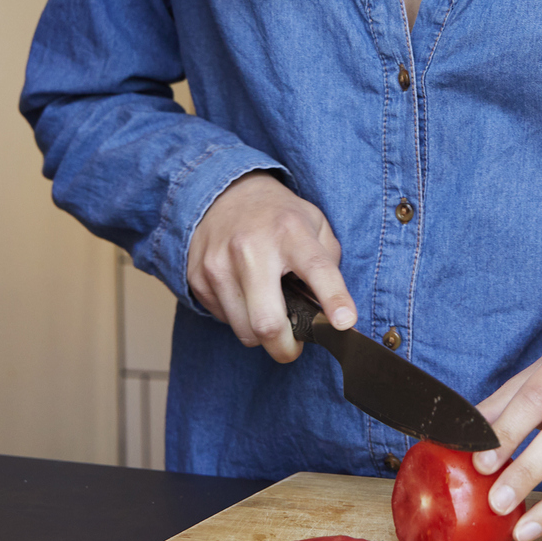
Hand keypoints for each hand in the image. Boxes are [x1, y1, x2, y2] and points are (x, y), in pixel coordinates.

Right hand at [187, 173, 356, 362]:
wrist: (223, 192)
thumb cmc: (277, 216)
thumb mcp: (314, 223)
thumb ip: (328, 261)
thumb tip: (332, 309)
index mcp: (290, 232)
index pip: (315, 269)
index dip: (333, 299)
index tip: (344, 323)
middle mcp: (252, 248)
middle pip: (267, 321)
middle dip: (285, 348)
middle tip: (293, 346)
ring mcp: (219, 264)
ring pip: (244, 330)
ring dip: (261, 333)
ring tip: (268, 308)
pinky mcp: (198, 278)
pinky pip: (224, 320)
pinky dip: (239, 317)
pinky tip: (244, 293)